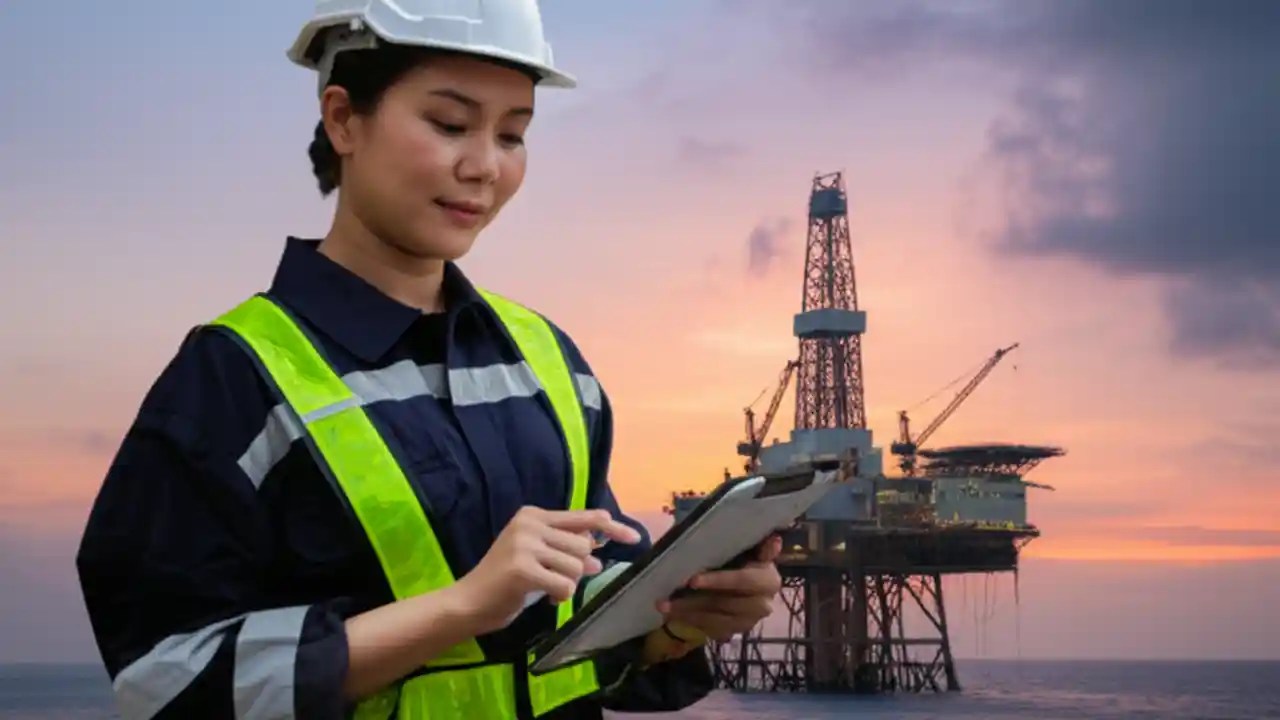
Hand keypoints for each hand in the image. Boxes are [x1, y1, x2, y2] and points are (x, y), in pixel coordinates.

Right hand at [457, 507, 641, 633]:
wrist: (469, 602)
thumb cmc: (505, 583)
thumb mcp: (541, 561)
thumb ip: (567, 554)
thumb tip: (598, 560)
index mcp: (534, 515)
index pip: (585, 518)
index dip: (612, 528)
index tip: (633, 537)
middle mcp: (530, 524)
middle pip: (583, 546)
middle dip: (578, 567)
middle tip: (558, 578)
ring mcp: (525, 544)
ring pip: (576, 565)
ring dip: (569, 583)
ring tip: (548, 588)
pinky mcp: (523, 568)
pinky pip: (565, 584)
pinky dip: (562, 595)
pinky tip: (546, 597)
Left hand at [655, 534, 782, 643]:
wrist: (749, 583)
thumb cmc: (745, 558)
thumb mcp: (752, 548)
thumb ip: (761, 546)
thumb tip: (774, 540)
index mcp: (768, 581)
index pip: (742, 581)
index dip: (718, 581)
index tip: (692, 580)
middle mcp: (762, 606)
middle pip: (724, 605)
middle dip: (693, 602)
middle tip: (666, 598)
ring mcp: (748, 622)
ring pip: (714, 621)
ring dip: (686, 614)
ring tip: (662, 606)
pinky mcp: (735, 631)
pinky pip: (710, 630)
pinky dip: (690, 622)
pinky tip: (672, 615)